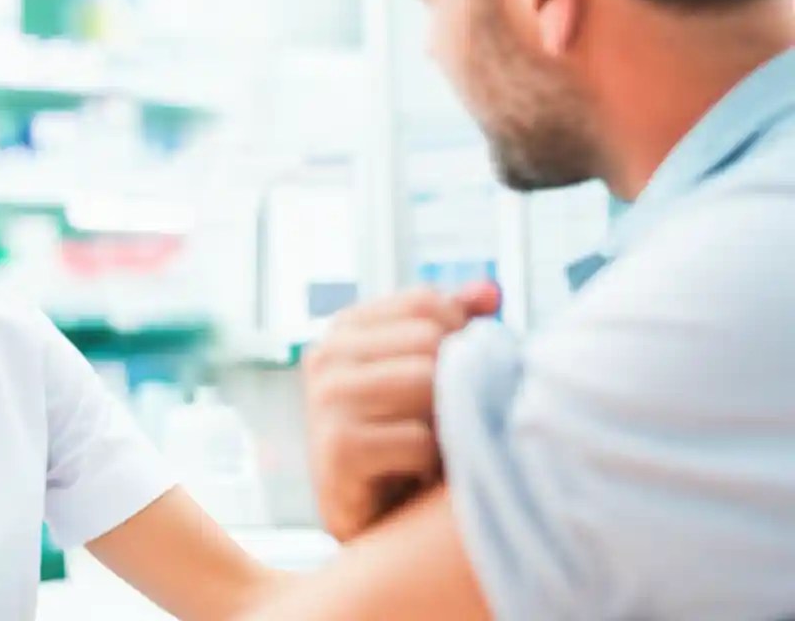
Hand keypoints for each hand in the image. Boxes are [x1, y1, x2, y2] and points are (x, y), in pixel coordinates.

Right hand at [303, 282, 499, 542]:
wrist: (375, 524)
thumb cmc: (408, 444)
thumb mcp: (428, 374)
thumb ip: (456, 327)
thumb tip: (490, 292)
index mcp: (346, 329)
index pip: (427, 302)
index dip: (462, 336)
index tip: (457, 377)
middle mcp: (325, 357)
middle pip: (430, 339)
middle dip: (455, 382)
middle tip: (446, 421)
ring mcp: (325, 402)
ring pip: (426, 381)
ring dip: (445, 422)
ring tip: (433, 446)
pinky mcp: (336, 450)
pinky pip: (419, 439)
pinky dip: (432, 463)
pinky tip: (417, 477)